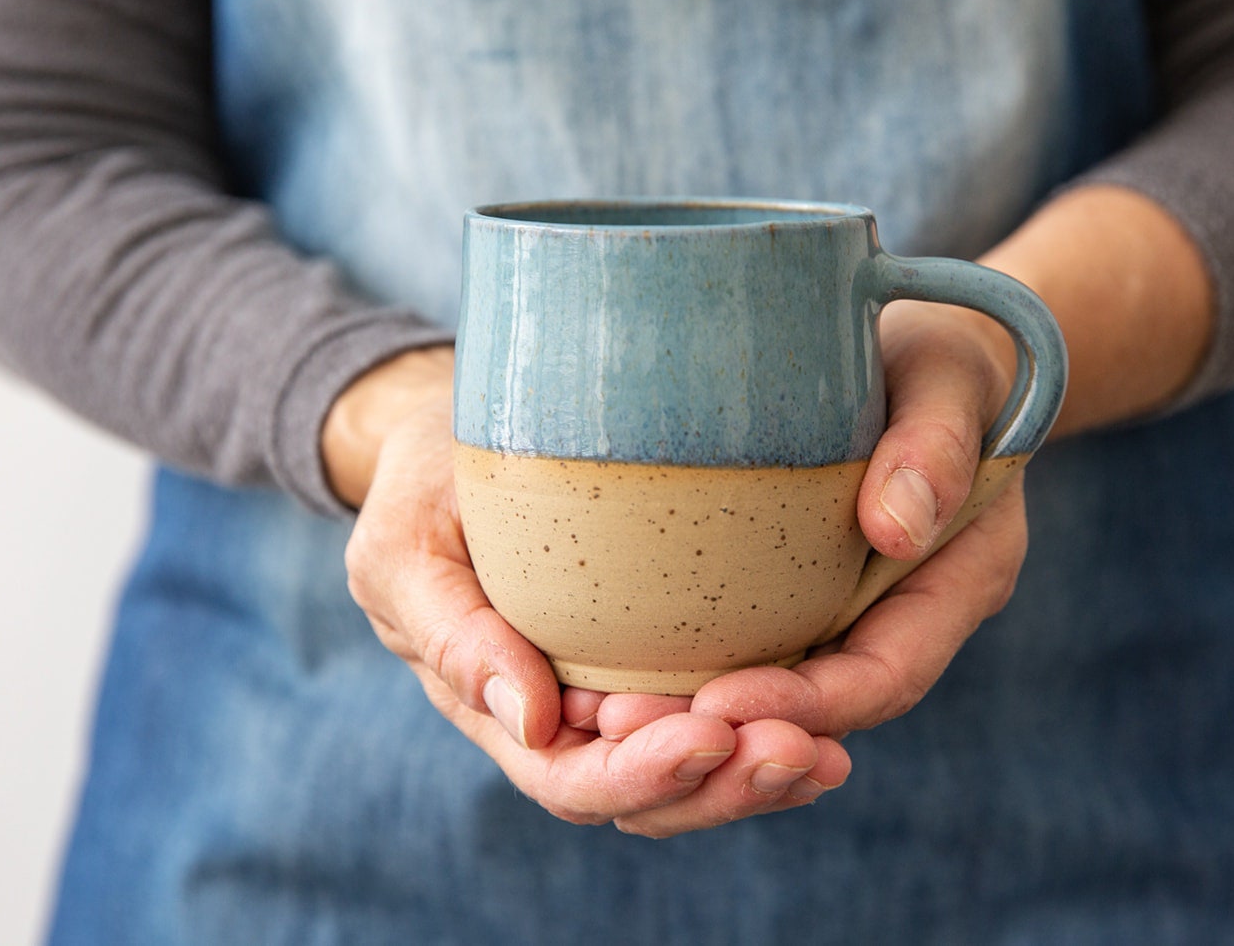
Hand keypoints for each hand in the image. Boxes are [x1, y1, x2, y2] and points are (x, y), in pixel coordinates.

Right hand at [324, 347, 851, 835]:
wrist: (453, 438)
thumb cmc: (422, 487)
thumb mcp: (405, 549)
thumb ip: (452, 632)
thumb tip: (529, 718)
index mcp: (499, 711)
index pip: (573, 777)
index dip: (641, 773)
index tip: (709, 734)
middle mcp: (566, 721)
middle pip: (651, 795)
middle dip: (724, 786)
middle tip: (799, 751)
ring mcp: (618, 694)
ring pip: (696, 770)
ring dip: (760, 773)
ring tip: (826, 752)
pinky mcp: (665, 656)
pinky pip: (722, 712)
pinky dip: (774, 725)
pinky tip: (828, 720)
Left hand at [589, 184, 1217, 741]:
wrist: (923, 351)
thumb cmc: (939, 356)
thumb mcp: (950, 379)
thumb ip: (935, 445)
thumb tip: (899, 526)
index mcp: (953, 583)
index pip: (883, 677)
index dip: (806, 706)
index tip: (721, 706)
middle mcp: (896, 618)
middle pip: (815, 716)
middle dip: (725, 739)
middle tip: (623, 729)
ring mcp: (842, 614)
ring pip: (770, 704)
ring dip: (686, 725)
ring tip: (595, 720)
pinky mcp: (790, 597)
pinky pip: (739, 656)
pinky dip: (678, 682)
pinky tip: (600, 682)